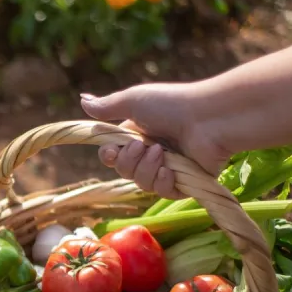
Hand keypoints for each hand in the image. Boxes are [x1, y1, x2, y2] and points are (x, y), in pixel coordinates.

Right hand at [80, 83, 230, 198]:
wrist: (209, 118)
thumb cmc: (172, 105)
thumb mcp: (134, 101)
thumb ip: (107, 106)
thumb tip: (82, 99)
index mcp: (138, 134)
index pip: (113, 155)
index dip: (108, 156)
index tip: (111, 151)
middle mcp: (152, 152)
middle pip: (124, 171)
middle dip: (128, 162)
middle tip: (142, 146)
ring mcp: (169, 168)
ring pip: (141, 183)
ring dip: (146, 169)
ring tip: (162, 153)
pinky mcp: (185, 183)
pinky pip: (163, 192)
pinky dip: (163, 182)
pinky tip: (170, 171)